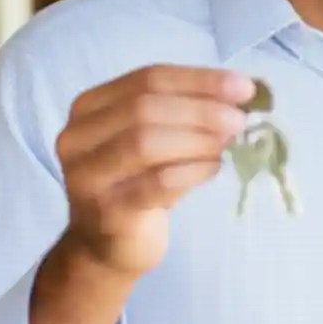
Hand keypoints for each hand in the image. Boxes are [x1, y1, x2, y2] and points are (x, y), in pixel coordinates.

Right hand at [53, 65, 252, 277]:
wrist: (109, 244)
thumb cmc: (140, 179)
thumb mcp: (159, 136)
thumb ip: (188, 109)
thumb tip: (242, 90)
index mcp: (90, 106)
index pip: (148, 78)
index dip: (199, 79)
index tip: (244, 87)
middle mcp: (78, 137)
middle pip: (144, 108)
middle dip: (201, 110)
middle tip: (240, 120)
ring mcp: (86, 176)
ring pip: (145, 143)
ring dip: (198, 139)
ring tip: (229, 143)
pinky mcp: (106, 211)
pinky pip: (156, 183)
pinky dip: (193, 171)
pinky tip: (213, 169)